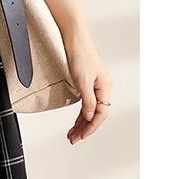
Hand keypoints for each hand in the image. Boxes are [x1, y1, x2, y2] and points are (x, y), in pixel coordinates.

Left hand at [63, 29, 112, 144]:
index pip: (100, 113)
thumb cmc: (80, 56)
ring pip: (90, 110)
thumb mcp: (82, 80)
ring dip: (82, 123)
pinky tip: (76, 121)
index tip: (80, 136)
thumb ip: (87, 100)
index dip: (91, 126)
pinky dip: (81, 113)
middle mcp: (103, 88)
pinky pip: (87, 103)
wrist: (75, 39)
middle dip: (85, 128)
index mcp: (106, 88)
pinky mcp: (89, 83)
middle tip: (73, 139)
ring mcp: (96, 86)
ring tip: (72, 134)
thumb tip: (89, 116)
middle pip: (96, 114)